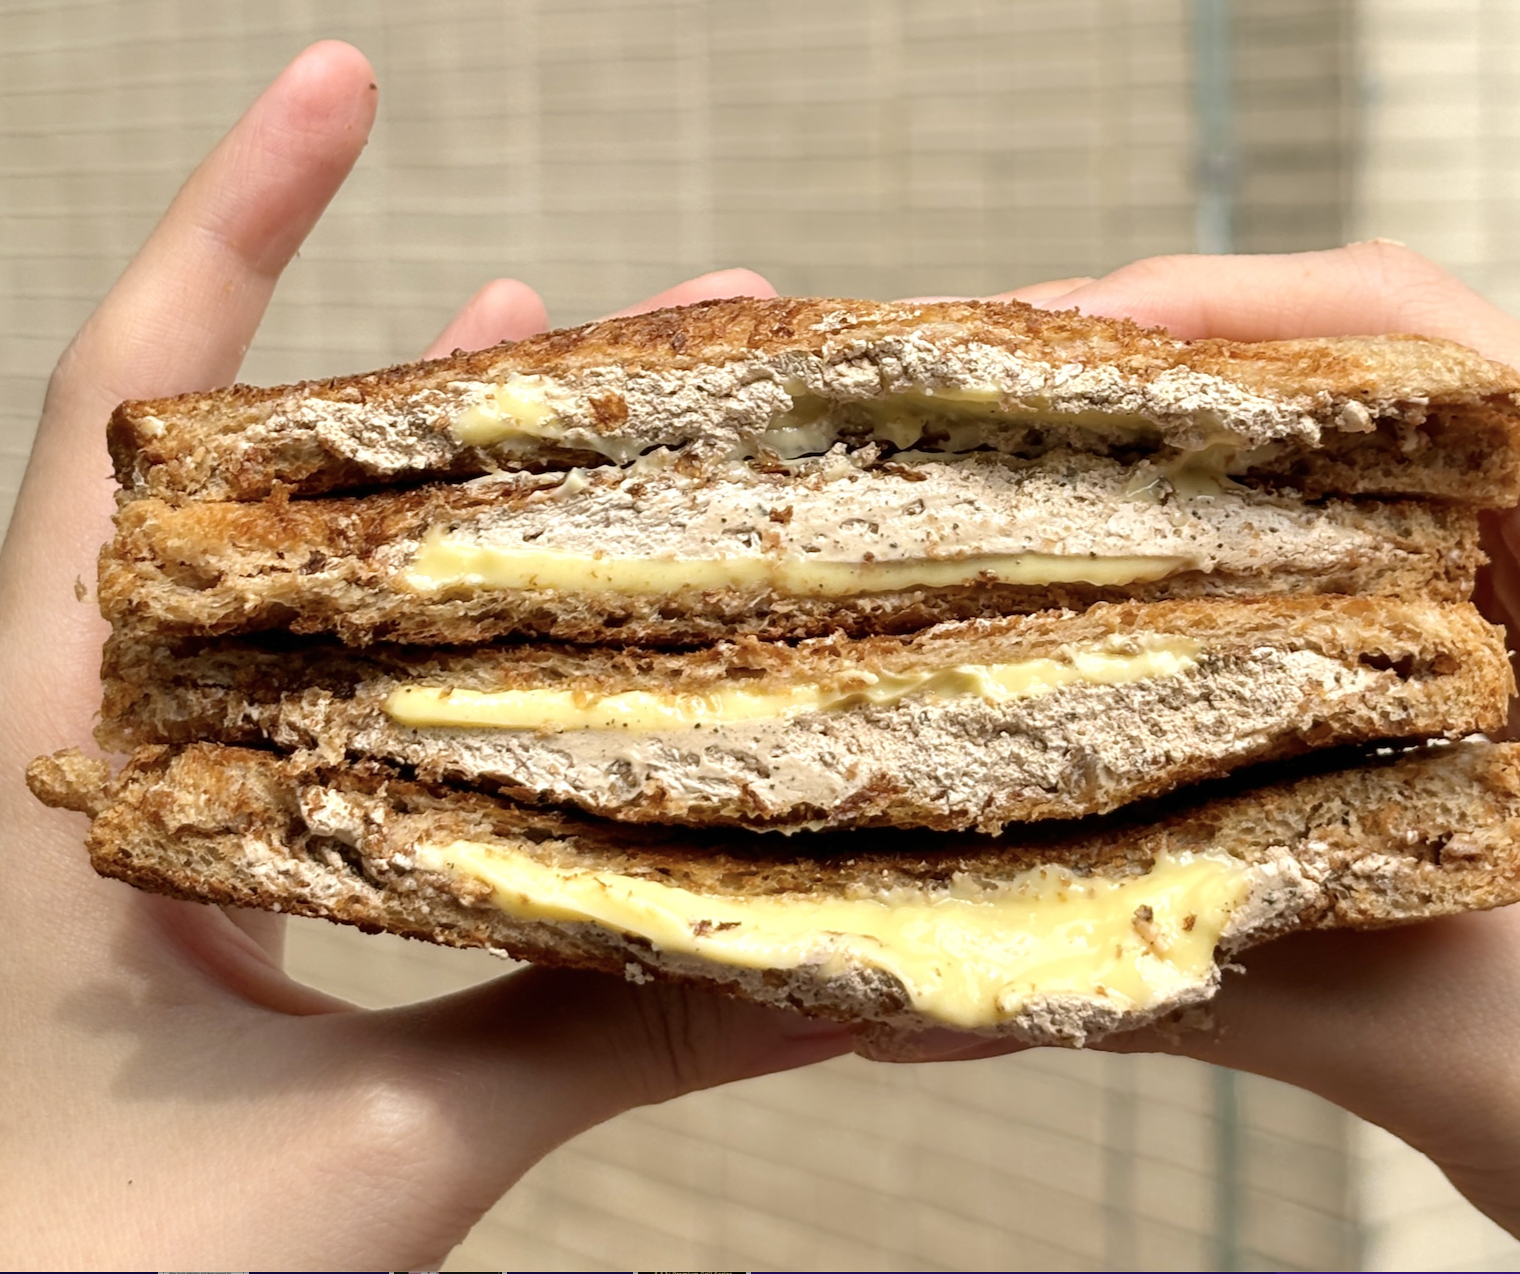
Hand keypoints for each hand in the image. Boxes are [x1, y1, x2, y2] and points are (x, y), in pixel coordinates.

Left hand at [0, 43, 847, 1269]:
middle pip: (268, 486)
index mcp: (64, 747)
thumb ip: (603, 1039)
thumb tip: (837, 973)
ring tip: (615, 413)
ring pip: (301, 601)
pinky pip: (323, 722)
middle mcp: (93, 740)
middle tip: (646, 313)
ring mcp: (144, 808)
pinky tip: (542, 652)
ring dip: (446, 502)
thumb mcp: (375, 1147)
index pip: (134, 412)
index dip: (239, 222)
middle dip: (448, 377)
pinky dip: (432, 659)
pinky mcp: (199, 891)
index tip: (346, 77)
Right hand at [982, 246, 1519, 1271]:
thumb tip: (990, 936)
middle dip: (1163, 393)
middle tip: (983, 428)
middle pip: (1363, 389)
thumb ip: (1238, 979)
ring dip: (1188, 485)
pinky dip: (1233, 579)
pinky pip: (1360, 579)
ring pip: (1353, 480)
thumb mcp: (1486, 1052)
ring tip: (1020, 505)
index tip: (1045, 350)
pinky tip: (1126, 615)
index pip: (1422, 341)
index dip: (1214, 309)